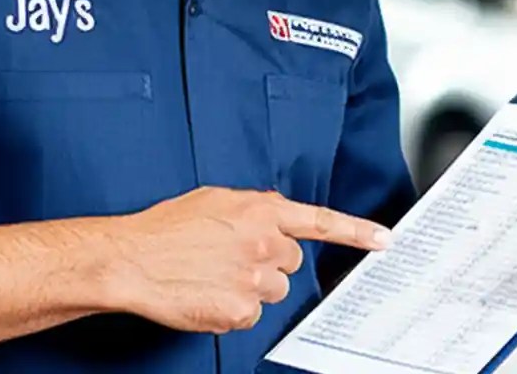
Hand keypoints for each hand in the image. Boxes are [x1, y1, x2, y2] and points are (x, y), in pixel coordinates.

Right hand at [112, 187, 390, 333]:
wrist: (132, 259)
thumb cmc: (165, 228)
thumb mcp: (214, 200)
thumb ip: (252, 207)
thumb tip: (272, 216)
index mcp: (260, 211)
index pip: (319, 221)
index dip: (356, 232)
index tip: (384, 240)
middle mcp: (264, 244)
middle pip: (291, 261)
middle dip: (269, 261)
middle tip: (233, 257)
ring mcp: (254, 281)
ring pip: (273, 291)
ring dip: (252, 287)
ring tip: (214, 274)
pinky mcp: (239, 311)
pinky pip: (251, 315)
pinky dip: (232, 309)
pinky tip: (207, 294)